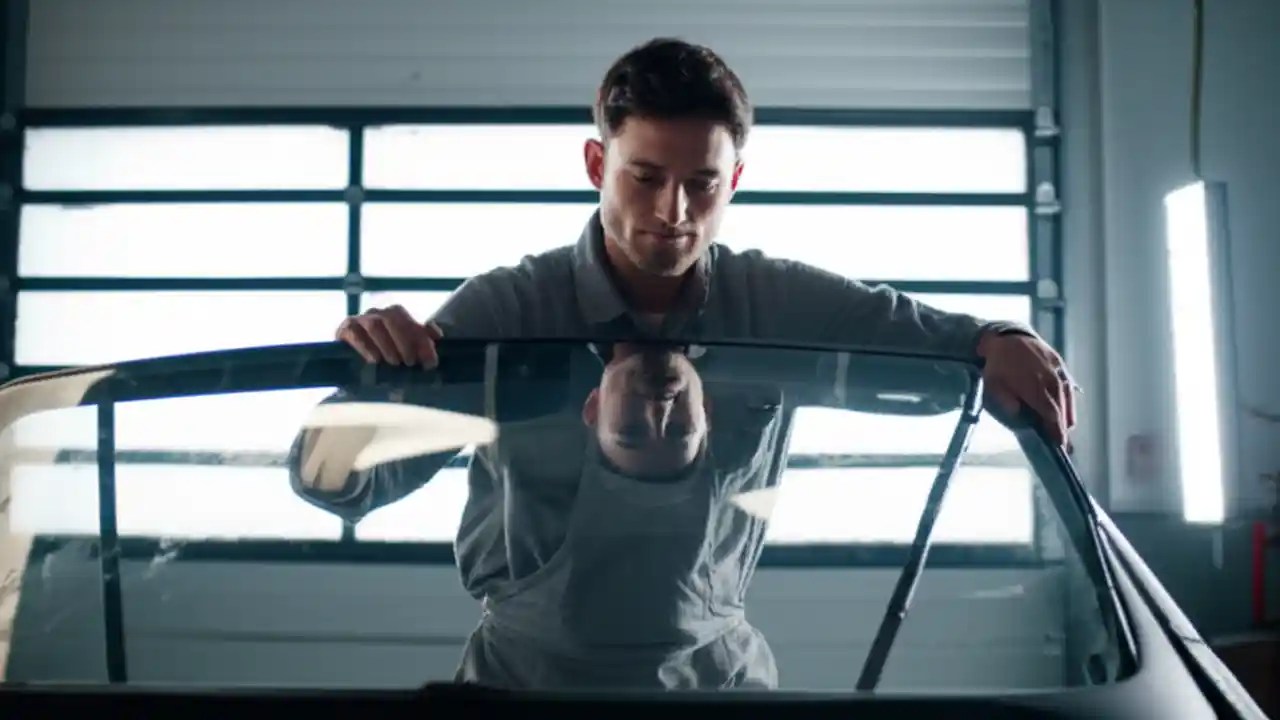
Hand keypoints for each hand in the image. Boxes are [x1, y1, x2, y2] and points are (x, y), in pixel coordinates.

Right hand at [335, 305, 441, 367]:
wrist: (354, 366)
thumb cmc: (387, 357)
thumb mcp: (407, 349)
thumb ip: (423, 339)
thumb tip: (437, 335)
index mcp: (395, 315)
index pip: (410, 322)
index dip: (421, 340)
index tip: (429, 361)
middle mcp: (378, 314)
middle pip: (393, 318)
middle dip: (404, 341)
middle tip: (410, 362)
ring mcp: (360, 320)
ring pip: (374, 324)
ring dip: (387, 344)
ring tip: (395, 363)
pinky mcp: (344, 329)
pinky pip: (353, 332)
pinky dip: (365, 346)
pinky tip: (374, 360)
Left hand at [978, 331, 1076, 446]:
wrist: (1007, 337)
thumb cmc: (998, 365)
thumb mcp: (993, 384)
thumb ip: (1006, 400)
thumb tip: (1020, 415)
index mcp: (1033, 387)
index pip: (1050, 414)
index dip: (1056, 430)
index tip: (1059, 444)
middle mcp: (1049, 380)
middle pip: (1061, 408)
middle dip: (1063, 427)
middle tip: (1064, 443)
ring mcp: (1057, 371)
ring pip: (1067, 398)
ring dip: (1068, 415)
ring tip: (1066, 429)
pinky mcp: (1060, 364)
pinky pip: (1068, 385)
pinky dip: (1069, 399)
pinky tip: (1067, 408)